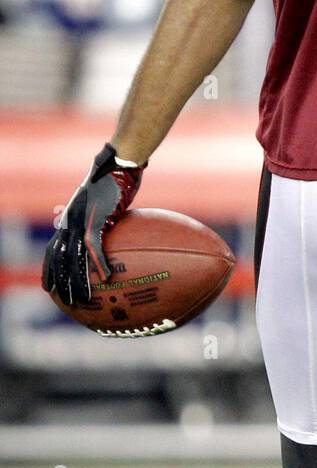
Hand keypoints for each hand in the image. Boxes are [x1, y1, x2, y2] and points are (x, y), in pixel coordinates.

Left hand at [42, 144, 145, 304]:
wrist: (116, 166)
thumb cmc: (112, 180)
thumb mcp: (99, 201)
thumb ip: (95, 216)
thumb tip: (95, 223)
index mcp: (69, 219)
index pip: (53, 249)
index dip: (50, 269)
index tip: (48, 287)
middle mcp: (70, 223)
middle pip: (60, 258)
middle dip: (59, 281)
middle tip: (62, 301)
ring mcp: (81, 223)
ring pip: (74, 258)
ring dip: (78, 280)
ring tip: (82, 298)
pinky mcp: (95, 222)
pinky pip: (96, 248)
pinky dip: (100, 264)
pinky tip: (107, 277)